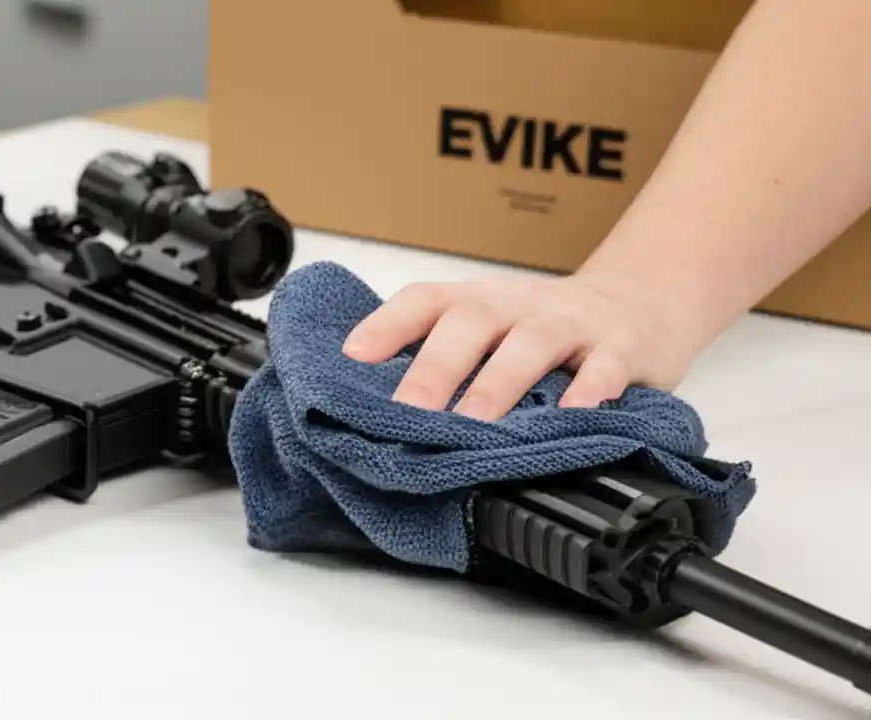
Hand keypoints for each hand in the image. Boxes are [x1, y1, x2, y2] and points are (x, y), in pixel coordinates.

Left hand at [341, 271, 696, 419]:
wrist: (643, 301)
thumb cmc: (548, 327)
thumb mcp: (494, 331)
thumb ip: (447, 361)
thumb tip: (377, 414)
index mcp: (479, 301)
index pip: (425, 300)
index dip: (386, 324)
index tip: (352, 357)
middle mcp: (518, 305)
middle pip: (471, 321)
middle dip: (434, 367)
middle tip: (407, 413)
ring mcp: (571, 322)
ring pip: (531, 344)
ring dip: (498, 384)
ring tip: (474, 423)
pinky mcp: (623, 345)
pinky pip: (605, 364)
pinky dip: (591, 388)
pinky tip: (575, 412)